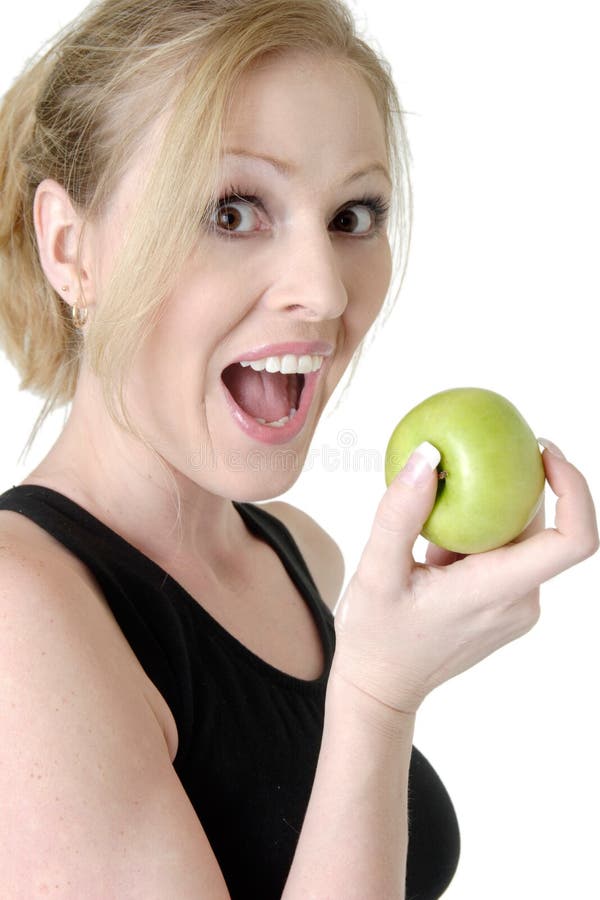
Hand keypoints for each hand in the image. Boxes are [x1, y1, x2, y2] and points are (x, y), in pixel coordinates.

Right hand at [332, 442, 597, 715]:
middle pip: (544, 529)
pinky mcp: (506, 611)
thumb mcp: (377, 571)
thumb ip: (401, 513)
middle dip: (514, 488)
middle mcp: (521, 602)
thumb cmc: (375, 636)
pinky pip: (508, 558)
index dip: (574, 487)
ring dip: (488, 515)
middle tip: (467, 458)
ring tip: (434, 522)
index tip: (542, 450)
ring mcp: (517, 610)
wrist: (380, 689)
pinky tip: (435, 544)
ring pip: (523, 541)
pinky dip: (480, 536)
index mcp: (498, 590)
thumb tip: (428, 455)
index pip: (572, 539)